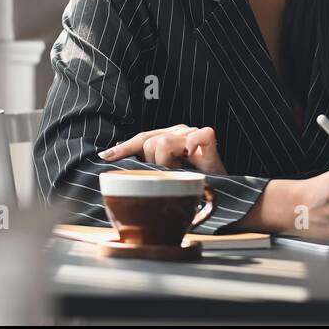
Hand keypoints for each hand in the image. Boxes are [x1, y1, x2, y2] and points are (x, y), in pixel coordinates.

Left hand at [98, 124, 227, 174]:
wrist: (222, 196)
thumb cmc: (192, 187)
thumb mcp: (165, 179)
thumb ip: (147, 170)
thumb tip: (116, 166)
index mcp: (167, 138)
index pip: (141, 139)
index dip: (124, 148)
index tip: (106, 157)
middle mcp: (179, 132)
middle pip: (149, 142)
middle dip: (153, 163)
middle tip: (168, 175)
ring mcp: (193, 135)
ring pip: (164, 143)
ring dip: (169, 164)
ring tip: (179, 173)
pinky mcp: (209, 141)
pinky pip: (199, 136)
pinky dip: (196, 143)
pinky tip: (193, 153)